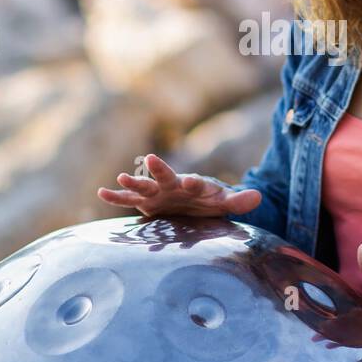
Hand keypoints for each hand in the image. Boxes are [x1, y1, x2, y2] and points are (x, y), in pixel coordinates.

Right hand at [96, 153, 262, 218]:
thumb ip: (239, 201)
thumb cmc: (210, 201)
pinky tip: (101, 193)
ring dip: (134, 182)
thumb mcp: (225, 203)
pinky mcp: (145, 203)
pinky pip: (128, 200)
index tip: (192, 182)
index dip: (195, 183)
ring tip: (121, 176)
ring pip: (144, 186)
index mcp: (195, 184)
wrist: (194, 203)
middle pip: (167, 176)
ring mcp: (157, 192)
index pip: (196, 183)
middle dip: (161, 169)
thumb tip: (259, 197)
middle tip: (152, 159)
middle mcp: (173, 185)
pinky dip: (116, 197)